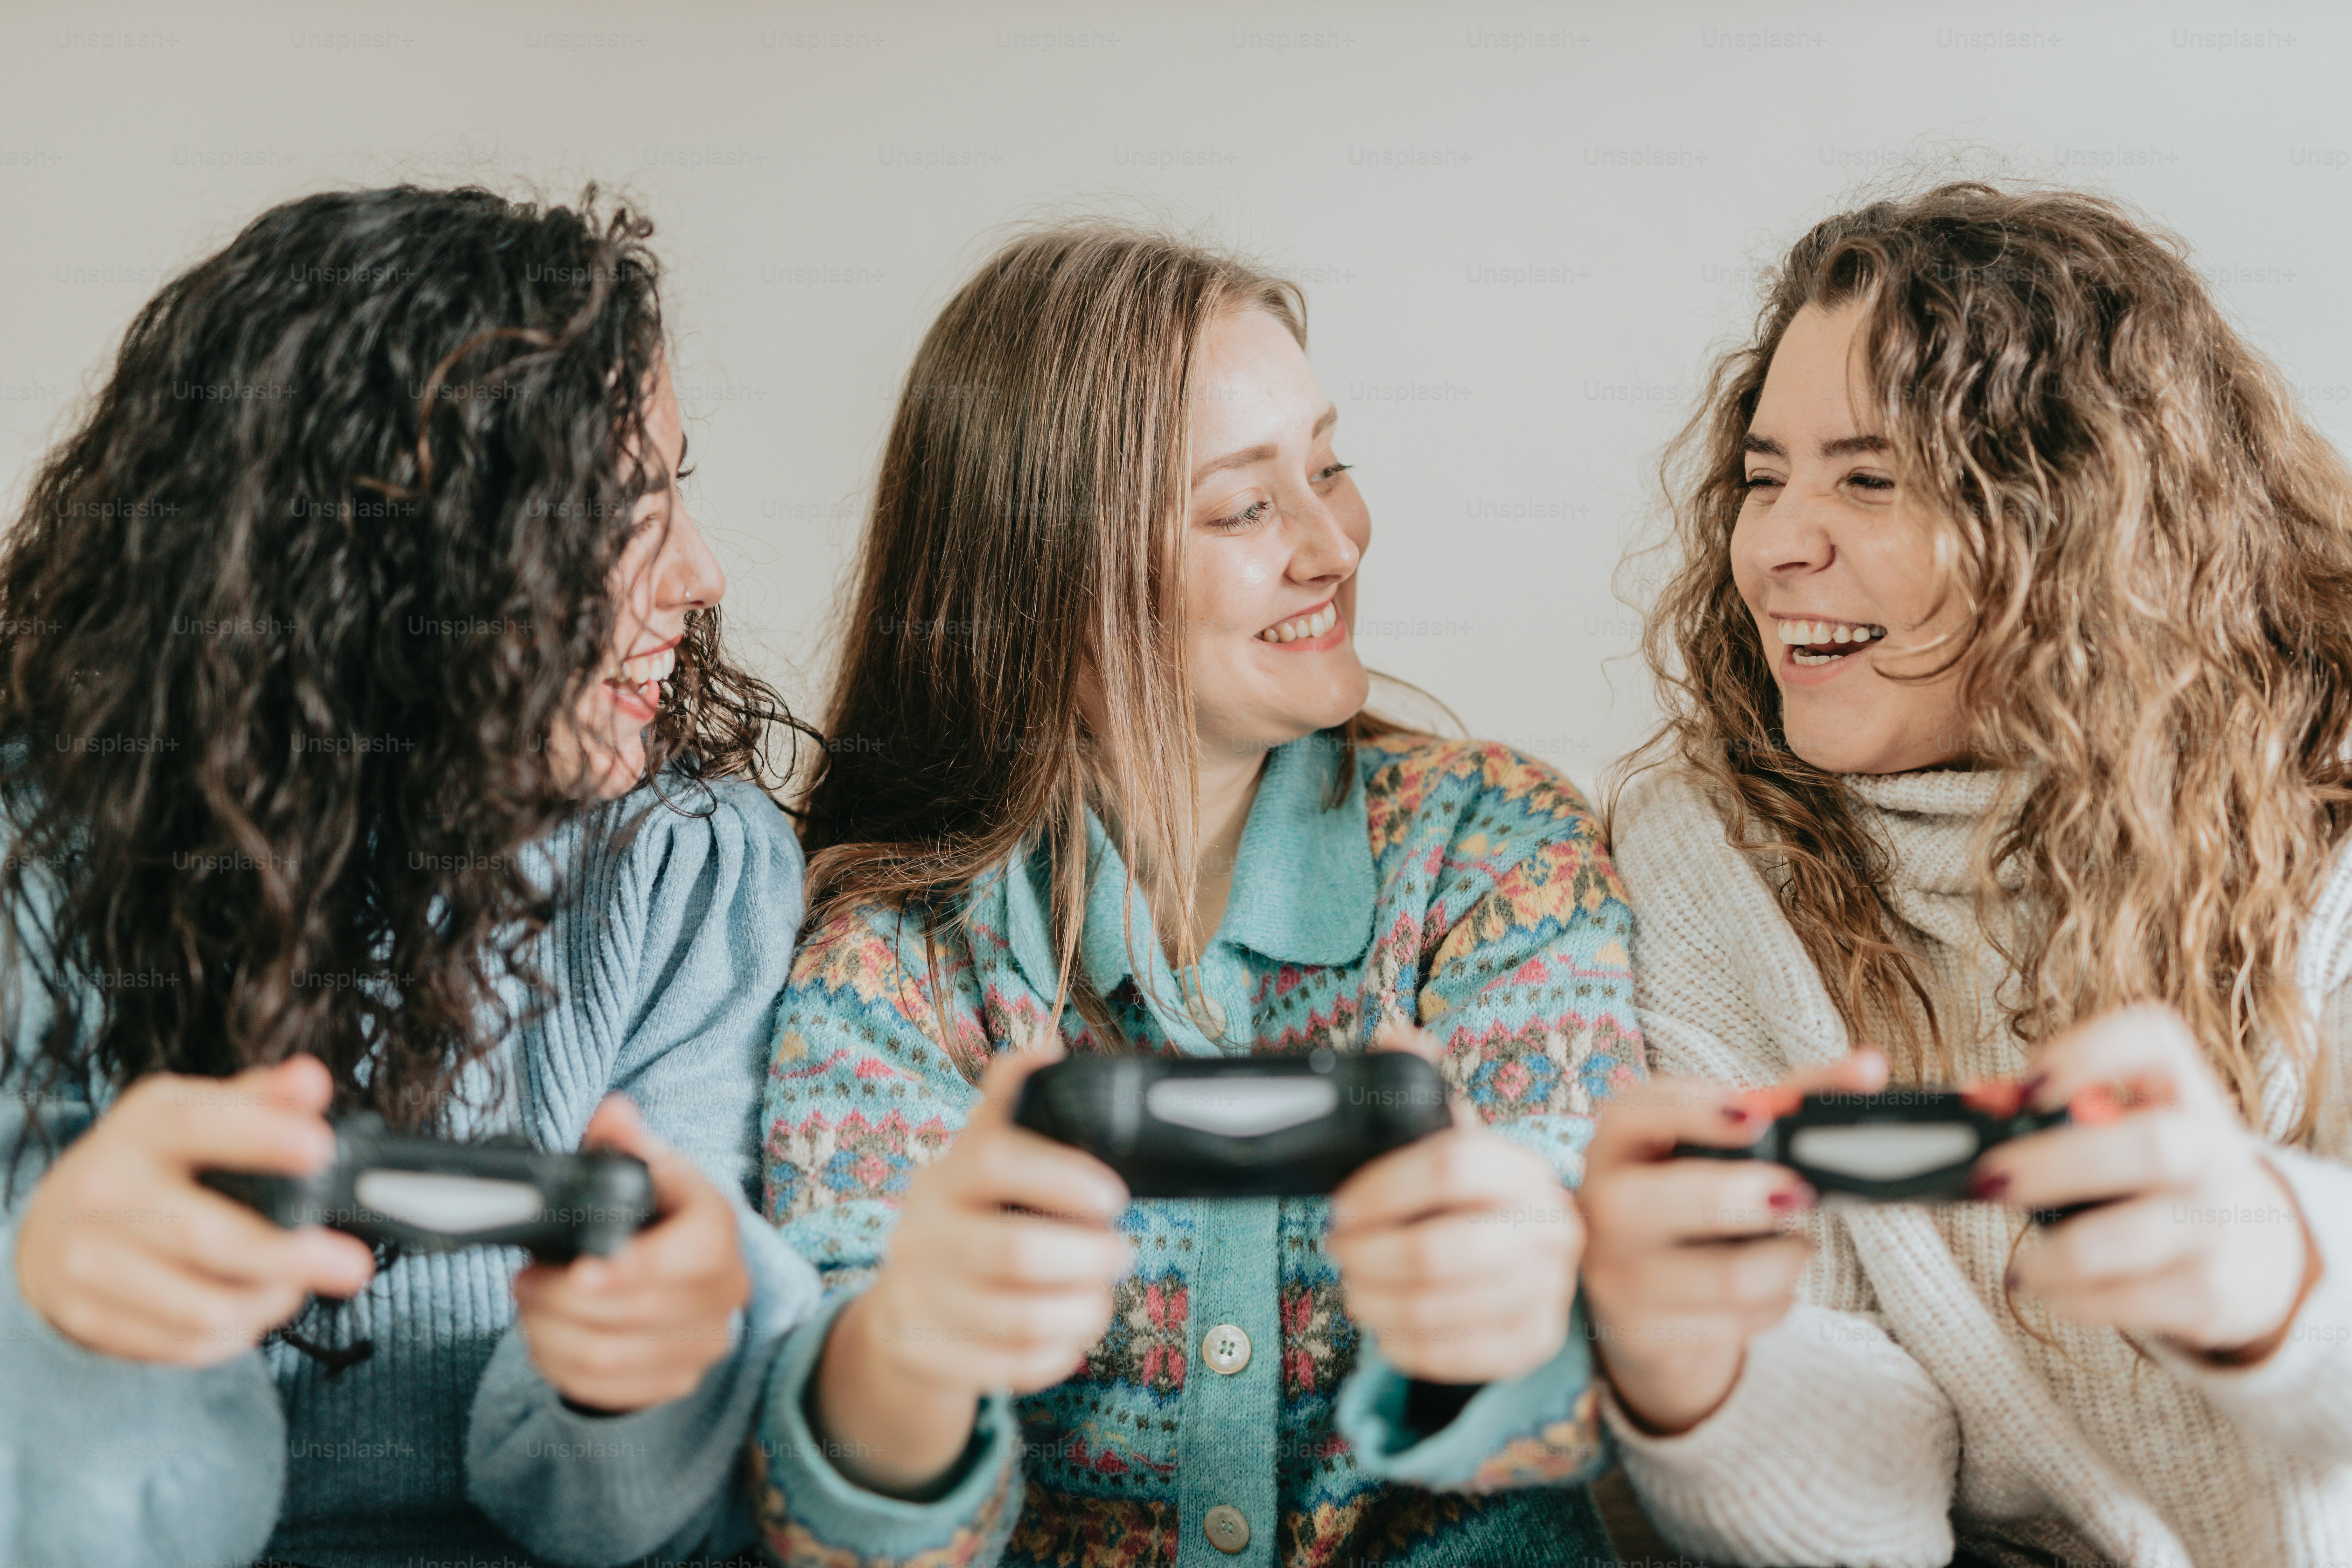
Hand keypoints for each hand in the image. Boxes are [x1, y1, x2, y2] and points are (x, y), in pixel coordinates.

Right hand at [14, 1057, 375, 1364]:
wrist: (52, 1225)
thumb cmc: (150, 1162)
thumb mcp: (196, 1113)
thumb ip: (261, 1098)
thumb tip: (311, 1082)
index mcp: (142, 1129)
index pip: (199, 1126)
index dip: (262, 1137)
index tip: (319, 1148)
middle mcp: (105, 1191)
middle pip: (208, 1237)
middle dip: (293, 1257)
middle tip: (353, 1266)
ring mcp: (89, 1260)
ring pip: (203, 1305)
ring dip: (269, 1302)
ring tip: (295, 1285)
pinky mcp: (86, 1317)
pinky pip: (182, 1343)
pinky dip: (232, 1334)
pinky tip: (247, 1311)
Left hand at [512, 1094, 751, 1410]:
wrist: (687, 1274)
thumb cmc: (661, 1215)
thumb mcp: (648, 1171)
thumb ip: (626, 1143)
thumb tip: (612, 1113)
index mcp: (719, 1234)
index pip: (681, 1261)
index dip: (628, 1270)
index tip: (578, 1272)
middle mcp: (725, 1294)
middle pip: (632, 1314)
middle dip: (561, 1300)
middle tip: (523, 1280)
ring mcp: (704, 1345)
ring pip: (609, 1357)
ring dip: (551, 1333)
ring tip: (529, 1304)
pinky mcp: (676, 1382)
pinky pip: (605, 1388)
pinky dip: (560, 1366)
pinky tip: (544, 1337)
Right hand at [814, 1040, 1130, 1495]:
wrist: (903, 1311)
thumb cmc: (970, 1218)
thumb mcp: (982, 1157)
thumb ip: (1014, 1107)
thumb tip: (1047, 1048)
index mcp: (944, 1175)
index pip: (996, 1160)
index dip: (1063, 1177)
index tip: (1114, 1195)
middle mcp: (923, 1234)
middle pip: (1015, 1252)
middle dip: (1089, 1256)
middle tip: (1121, 1252)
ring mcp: (918, 1299)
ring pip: (1021, 1318)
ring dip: (1084, 1309)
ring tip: (1102, 1294)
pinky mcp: (928, 1354)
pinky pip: (1011, 1366)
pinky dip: (1060, 1352)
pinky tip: (1074, 1332)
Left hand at [1325, 1023, 1582, 1384]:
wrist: (1535, 1251)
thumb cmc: (1471, 1193)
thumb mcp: (1448, 1136)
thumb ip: (1416, 1085)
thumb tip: (1397, 1034)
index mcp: (1520, 1166)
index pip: (1448, 1167)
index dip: (1381, 1190)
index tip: (1340, 1207)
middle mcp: (1548, 1227)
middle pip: (1437, 1252)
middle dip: (1366, 1257)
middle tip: (1338, 1251)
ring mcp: (1548, 1290)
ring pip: (1435, 1309)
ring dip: (1373, 1300)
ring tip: (1352, 1285)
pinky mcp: (1534, 1342)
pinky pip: (1452, 1356)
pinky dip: (1402, 1343)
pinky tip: (1384, 1323)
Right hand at [1577, 1051, 1887, 1433]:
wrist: (1641, 1308)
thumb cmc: (1691, 1209)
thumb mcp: (1715, 1153)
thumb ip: (1782, 1107)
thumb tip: (1869, 1068)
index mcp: (1616, 1144)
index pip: (1638, 1112)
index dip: (1697, 1110)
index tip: (1756, 1115)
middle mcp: (1602, 1206)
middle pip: (1688, 1197)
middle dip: (1754, 1195)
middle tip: (1795, 1192)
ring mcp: (1619, 1277)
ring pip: (1734, 1276)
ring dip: (1786, 1259)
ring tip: (1785, 1246)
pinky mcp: (1649, 1335)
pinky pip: (1743, 1320)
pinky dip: (1774, 1302)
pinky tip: (1759, 1293)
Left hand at [1974, 1003, 2315, 1358]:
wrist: (2258, 1248)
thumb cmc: (2159, 1175)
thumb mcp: (2122, 1127)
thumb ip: (2047, 1107)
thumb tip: (1974, 1099)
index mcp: (2185, 1093)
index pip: (2154, 1039)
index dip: (2091, 1053)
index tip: (2029, 1084)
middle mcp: (2214, 1153)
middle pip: (2150, 1148)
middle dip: (2056, 1165)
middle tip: (1990, 1182)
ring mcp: (2221, 1225)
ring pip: (2134, 1238)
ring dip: (2057, 1255)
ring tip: (2019, 1269)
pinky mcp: (2214, 1294)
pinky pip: (2135, 1301)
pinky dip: (2079, 1300)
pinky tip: (2051, 1293)